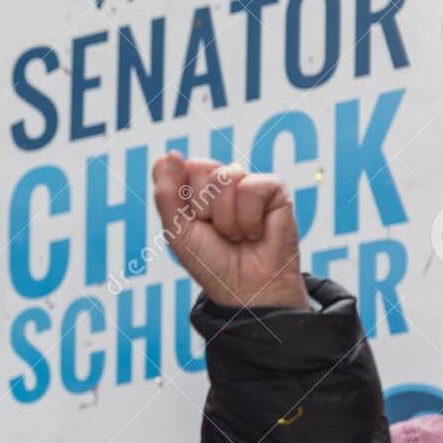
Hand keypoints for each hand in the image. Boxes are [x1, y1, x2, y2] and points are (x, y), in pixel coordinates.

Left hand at [151, 153, 306, 309]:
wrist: (243, 288)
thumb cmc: (210, 260)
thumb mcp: (177, 230)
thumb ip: (167, 193)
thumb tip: (169, 153)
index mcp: (194, 186)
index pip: (178, 168)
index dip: (182, 201)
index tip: (193, 224)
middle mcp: (221, 180)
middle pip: (200, 167)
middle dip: (203, 208)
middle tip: (216, 230)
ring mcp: (248, 181)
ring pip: (225, 178)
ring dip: (226, 218)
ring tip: (236, 234)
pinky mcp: (275, 188)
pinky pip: (252, 188)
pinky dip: (249, 219)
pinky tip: (255, 232)